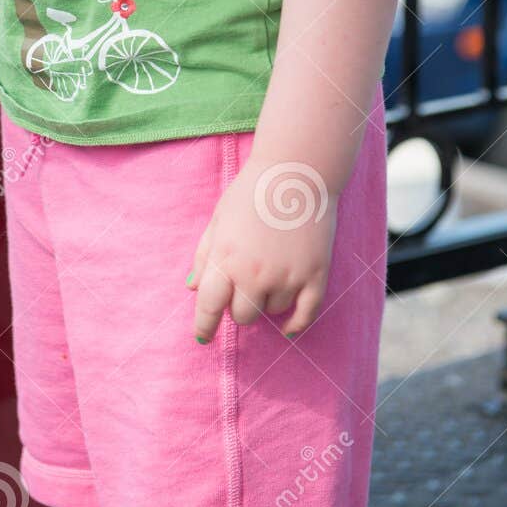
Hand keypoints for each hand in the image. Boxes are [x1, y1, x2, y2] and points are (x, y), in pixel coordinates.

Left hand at [187, 151, 337, 342]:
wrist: (297, 169)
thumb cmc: (252, 190)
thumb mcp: (219, 218)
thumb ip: (204, 255)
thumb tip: (192, 288)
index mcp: (226, 257)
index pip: (209, 307)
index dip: (204, 326)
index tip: (203, 337)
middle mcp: (254, 273)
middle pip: (243, 315)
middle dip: (239, 307)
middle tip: (244, 289)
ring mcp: (286, 276)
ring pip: (273, 312)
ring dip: (268, 301)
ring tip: (271, 274)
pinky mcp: (315, 274)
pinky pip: (305, 314)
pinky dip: (295, 324)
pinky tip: (287, 327)